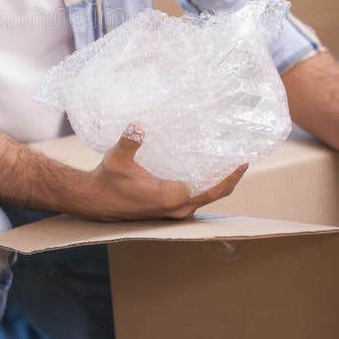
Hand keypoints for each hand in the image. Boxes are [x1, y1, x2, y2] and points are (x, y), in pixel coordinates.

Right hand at [86, 123, 247, 221]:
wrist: (96, 200)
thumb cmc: (107, 179)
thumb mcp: (117, 158)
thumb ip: (130, 142)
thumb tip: (138, 125)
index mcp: (170, 196)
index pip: (210, 188)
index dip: (228, 175)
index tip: (243, 160)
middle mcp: (177, 208)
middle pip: (214, 194)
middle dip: (230, 178)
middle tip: (243, 158)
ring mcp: (174, 212)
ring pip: (206, 198)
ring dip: (219, 183)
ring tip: (230, 163)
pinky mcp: (170, 210)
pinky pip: (197, 199)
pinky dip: (207, 187)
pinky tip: (209, 172)